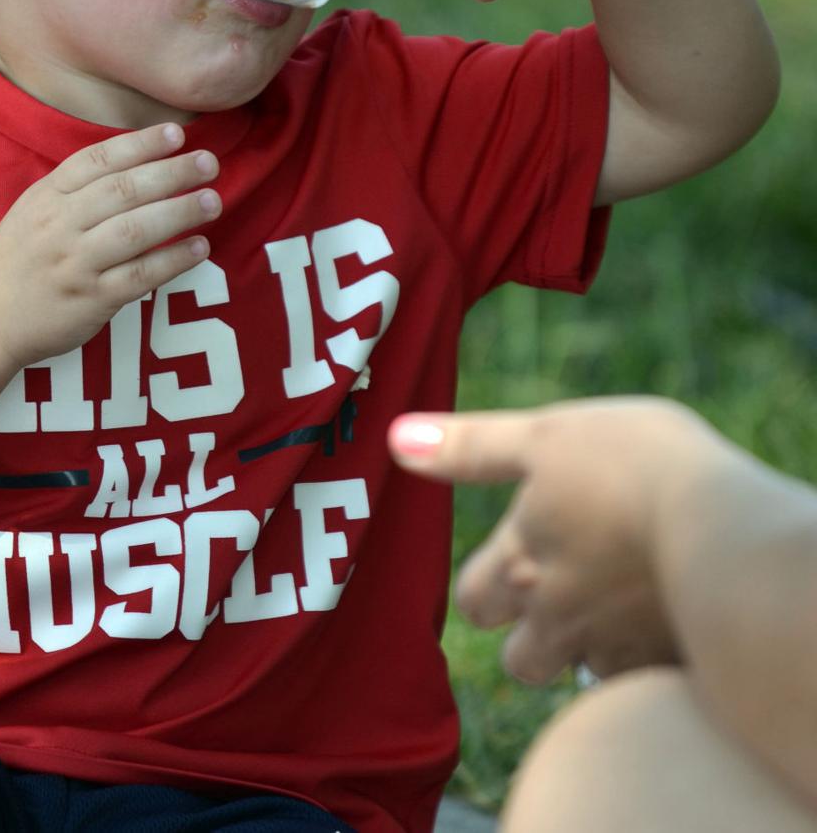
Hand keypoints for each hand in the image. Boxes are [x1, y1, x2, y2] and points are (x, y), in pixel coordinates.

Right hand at [0, 123, 220, 370]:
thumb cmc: (19, 258)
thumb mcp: (35, 210)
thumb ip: (78, 188)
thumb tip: (142, 163)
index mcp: (47, 196)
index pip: (98, 160)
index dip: (140, 144)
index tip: (177, 134)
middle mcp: (60, 225)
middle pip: (123, 190)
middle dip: (171, 173)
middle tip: (210, 163)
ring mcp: (75, 263)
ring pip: (135, 231)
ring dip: (179, 212)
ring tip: (213, 201)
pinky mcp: (90, 300)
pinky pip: (139, 276)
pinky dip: (172, 260)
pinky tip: (199, 247)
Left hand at [388, 397, 714, 682]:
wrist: (724, 528)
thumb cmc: (632, 465)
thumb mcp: (544, 436)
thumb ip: (470, 447)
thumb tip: (395, 440)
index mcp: (522, 561)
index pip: (474, 600)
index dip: (484, 589)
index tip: (503, 573)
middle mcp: (558, 618)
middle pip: (521, 660)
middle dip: (529, 640)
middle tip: (559, 604)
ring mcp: (617, 650)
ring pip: (585, 675)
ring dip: (590, 654)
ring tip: (619, 615)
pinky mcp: (670, 668)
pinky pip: (646, 683)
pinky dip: (650, 663)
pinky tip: (670, 627)